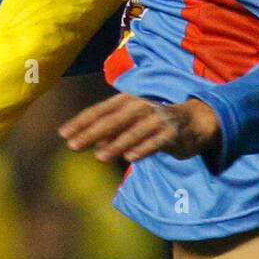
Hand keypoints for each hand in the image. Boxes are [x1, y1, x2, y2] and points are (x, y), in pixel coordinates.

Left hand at [59, 94, 220, 163]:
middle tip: (73, 146)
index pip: (100, 110)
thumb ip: (111, 131)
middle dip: (92, 132)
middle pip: (113, 119)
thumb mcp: (131, 123)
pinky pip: (156, 141)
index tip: (63, 134)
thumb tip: (87, 143)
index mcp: (128, 100)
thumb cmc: (156, 122)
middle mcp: (141, 105)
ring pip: (134, 131)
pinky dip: (144, 148)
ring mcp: (158, 118)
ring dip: (117, 143)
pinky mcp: (173, 132)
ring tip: (99, 157)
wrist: (195, 121)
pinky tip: (131, 158)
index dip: (81, 122)